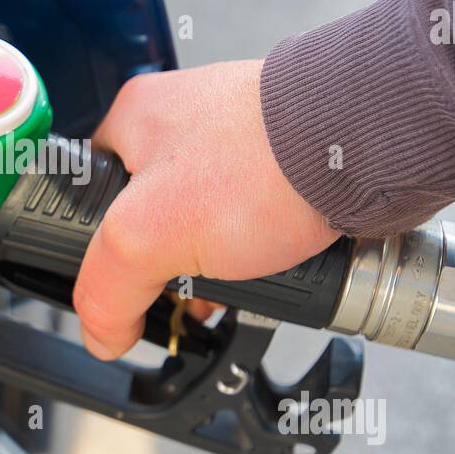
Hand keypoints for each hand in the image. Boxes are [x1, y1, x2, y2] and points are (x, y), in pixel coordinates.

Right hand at [72, 59, 338, 359]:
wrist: (366, 146)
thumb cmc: (263, 160)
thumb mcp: (147, 234)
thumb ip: (106, 287)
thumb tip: (101, 333)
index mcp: (133, 120)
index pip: (88, 194)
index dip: (96, 248)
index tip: (116, 286)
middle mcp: (185, 124)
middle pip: (153, 215)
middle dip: (166, 266)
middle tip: (178, 294)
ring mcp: (239, 143)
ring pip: (208, 224)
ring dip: (216, 266)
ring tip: (231, 289)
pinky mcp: (285, 166)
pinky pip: (257, 224)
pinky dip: (260, 256)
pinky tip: (270, 275)